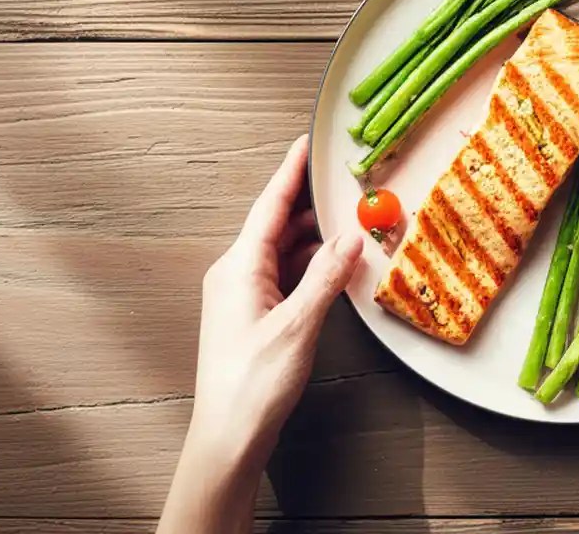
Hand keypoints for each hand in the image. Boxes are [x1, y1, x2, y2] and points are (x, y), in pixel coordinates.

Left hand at [191, 135, 362, 467]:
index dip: (291, 172)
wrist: (228, 436)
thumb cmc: (252, 384)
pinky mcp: (253, 317)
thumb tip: (351, 238)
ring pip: (283, 252)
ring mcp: (243, 296)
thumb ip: (326, 277)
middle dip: (310, 204)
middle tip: (343, 183)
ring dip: (314, 238)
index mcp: (238, 267)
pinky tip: (335, 265)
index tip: (306, 142)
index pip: (269, 206)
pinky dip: (311, 266)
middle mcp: (236, 274)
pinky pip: (285, 276)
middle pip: (277, 225)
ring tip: (349, 221)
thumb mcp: (298, 325)